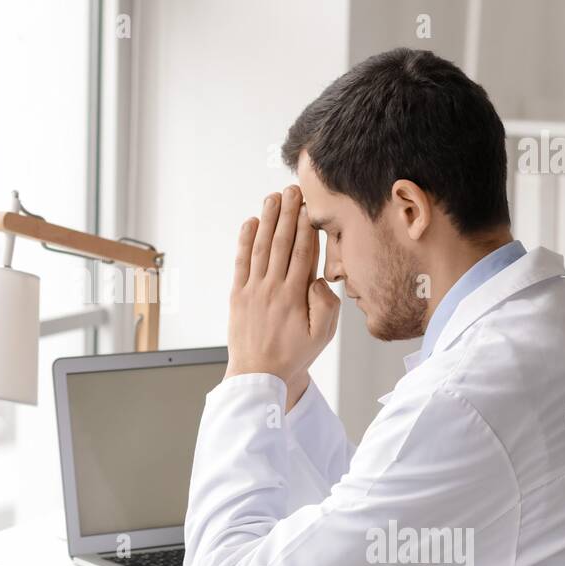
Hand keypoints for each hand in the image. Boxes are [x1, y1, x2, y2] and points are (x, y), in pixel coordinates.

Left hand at [226, 186, 340, 391]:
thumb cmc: (293, 355)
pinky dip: (245, 240)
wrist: (258, 375)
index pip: (302, 253)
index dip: (306, 226)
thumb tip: (320, 279)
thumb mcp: (322, 336)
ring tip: (273, 197)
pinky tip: (250, 222)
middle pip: (281, 243)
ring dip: (268, 219)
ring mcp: (253, 290)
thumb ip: (326, 306)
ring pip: (261, 247)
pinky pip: (241, 262)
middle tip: (292, 190)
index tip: (309, 206)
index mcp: (294, 296)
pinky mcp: (237, 295)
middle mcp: (272, 288)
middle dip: (287, 214)